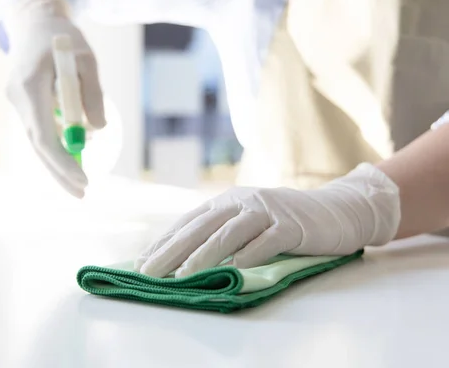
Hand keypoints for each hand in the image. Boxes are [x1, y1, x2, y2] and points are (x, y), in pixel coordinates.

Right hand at [3, 0, 104, 197]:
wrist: (35, 22)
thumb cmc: (64, 38)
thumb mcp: (87, 60)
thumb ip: (93, 94)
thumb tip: (98, 130)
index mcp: (29, 86)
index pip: (43, 135)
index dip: (61, 161)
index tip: (83, 179)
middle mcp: (18, 98)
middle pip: (37, 145)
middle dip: (59, 173)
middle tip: (82, 195)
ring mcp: (17, 102)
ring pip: (37, 141)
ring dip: (57, 165)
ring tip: (80, 186)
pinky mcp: (23, 104)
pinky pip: (39, 131)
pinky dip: (55, 149)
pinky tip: (71, 164)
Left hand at [135, 163, 400, 277]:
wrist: (335, 209)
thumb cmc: (284, 221)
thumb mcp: (248, 220)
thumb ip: (221, 233)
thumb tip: (183, 260)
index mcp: (227, 201)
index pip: (188, 222)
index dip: (164, 243)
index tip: (141, 264)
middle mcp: (242, 202)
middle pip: (201, 228)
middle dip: (172, 251)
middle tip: (149, 273)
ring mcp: (266, 211)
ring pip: (228, 234)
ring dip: (203, 256)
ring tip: (182, 276)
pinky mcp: (290, 225)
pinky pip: (265, 241)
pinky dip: (248, 255)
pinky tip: (234, 271)